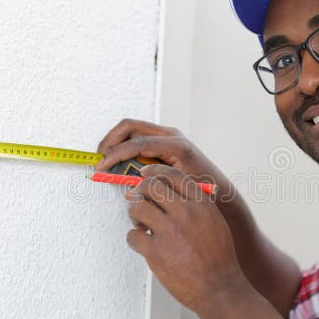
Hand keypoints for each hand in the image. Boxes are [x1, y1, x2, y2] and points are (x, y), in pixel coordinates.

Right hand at [97, 119, 228, 192]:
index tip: (102, 165)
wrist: (220, 191)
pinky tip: (118, 160)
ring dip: (115, 142)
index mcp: (176, 146)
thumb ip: (151, 182)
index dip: (115, 154)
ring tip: (105, 160)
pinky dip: (124, 145)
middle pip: (130, 127)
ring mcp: (167, 136)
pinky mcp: (164, 141)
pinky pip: (138, 136)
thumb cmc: (203, 191)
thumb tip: (124, 181)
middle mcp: (171, 136)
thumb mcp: (176, 188)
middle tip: (99, 159)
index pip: (137, 143)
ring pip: (132, 129)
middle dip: (110, 141)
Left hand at [125, 164, 242, 312]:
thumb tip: (175, 195)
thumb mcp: (216, 223)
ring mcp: (169, 231)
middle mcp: (185, 213)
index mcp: (201, 204)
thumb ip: (198, 207)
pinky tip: (142, 244)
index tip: (144, 174)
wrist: (219, 288)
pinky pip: (132, 235)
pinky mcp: (155, 251)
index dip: (154, 172)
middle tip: (138, 201)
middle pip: (151, 187)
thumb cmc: (218, 260)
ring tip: (140, 224)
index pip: (172, 175)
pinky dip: (134, 239)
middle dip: (140, 192)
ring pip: (137, 207)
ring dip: (134, 214)